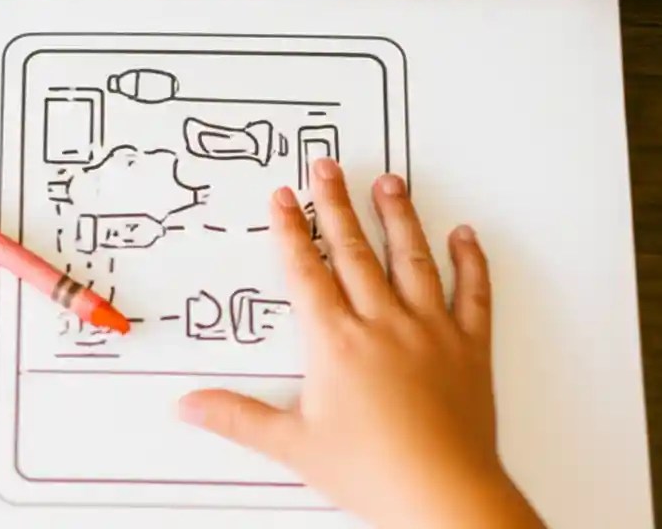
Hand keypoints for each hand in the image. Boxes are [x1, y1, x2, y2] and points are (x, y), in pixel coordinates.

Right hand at [177, 158, 543, 527]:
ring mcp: (429, 330)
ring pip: (411, 259)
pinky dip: (471, 262)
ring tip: (389, 184)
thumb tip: (188, 406)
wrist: (443, 495)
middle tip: (327, 167)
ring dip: (397, 217)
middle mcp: (382, 323)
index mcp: (336, 342)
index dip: (291, 231)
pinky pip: (473, 294)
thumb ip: (238, 418)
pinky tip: (465, 236)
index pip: (306, 272)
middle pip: (353, 251)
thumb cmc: (372, 472)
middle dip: (336, 205)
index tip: (283, 197)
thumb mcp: (294, 446)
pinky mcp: (469, 347)